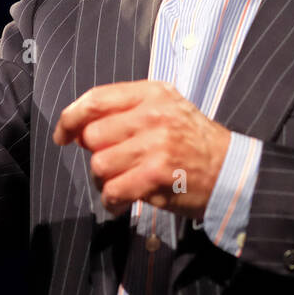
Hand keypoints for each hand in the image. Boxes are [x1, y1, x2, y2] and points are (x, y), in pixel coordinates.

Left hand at [52, 80, 231, 219]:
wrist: (230, 171)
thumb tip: (78, 129)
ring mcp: (155, 144)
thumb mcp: (166, 110)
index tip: (63, 134)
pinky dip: (113, 201)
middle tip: (116, 163)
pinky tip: (124, 201)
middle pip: (93, 136)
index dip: (71, 118)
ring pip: (100, 165)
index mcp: (152, 93)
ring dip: (106, 180)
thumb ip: (126, 112)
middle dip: (97, 154)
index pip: (96, 99)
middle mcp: (153, 114)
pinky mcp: (156, 174)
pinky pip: (113, 190)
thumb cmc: (194, 142)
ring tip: (124, 182)